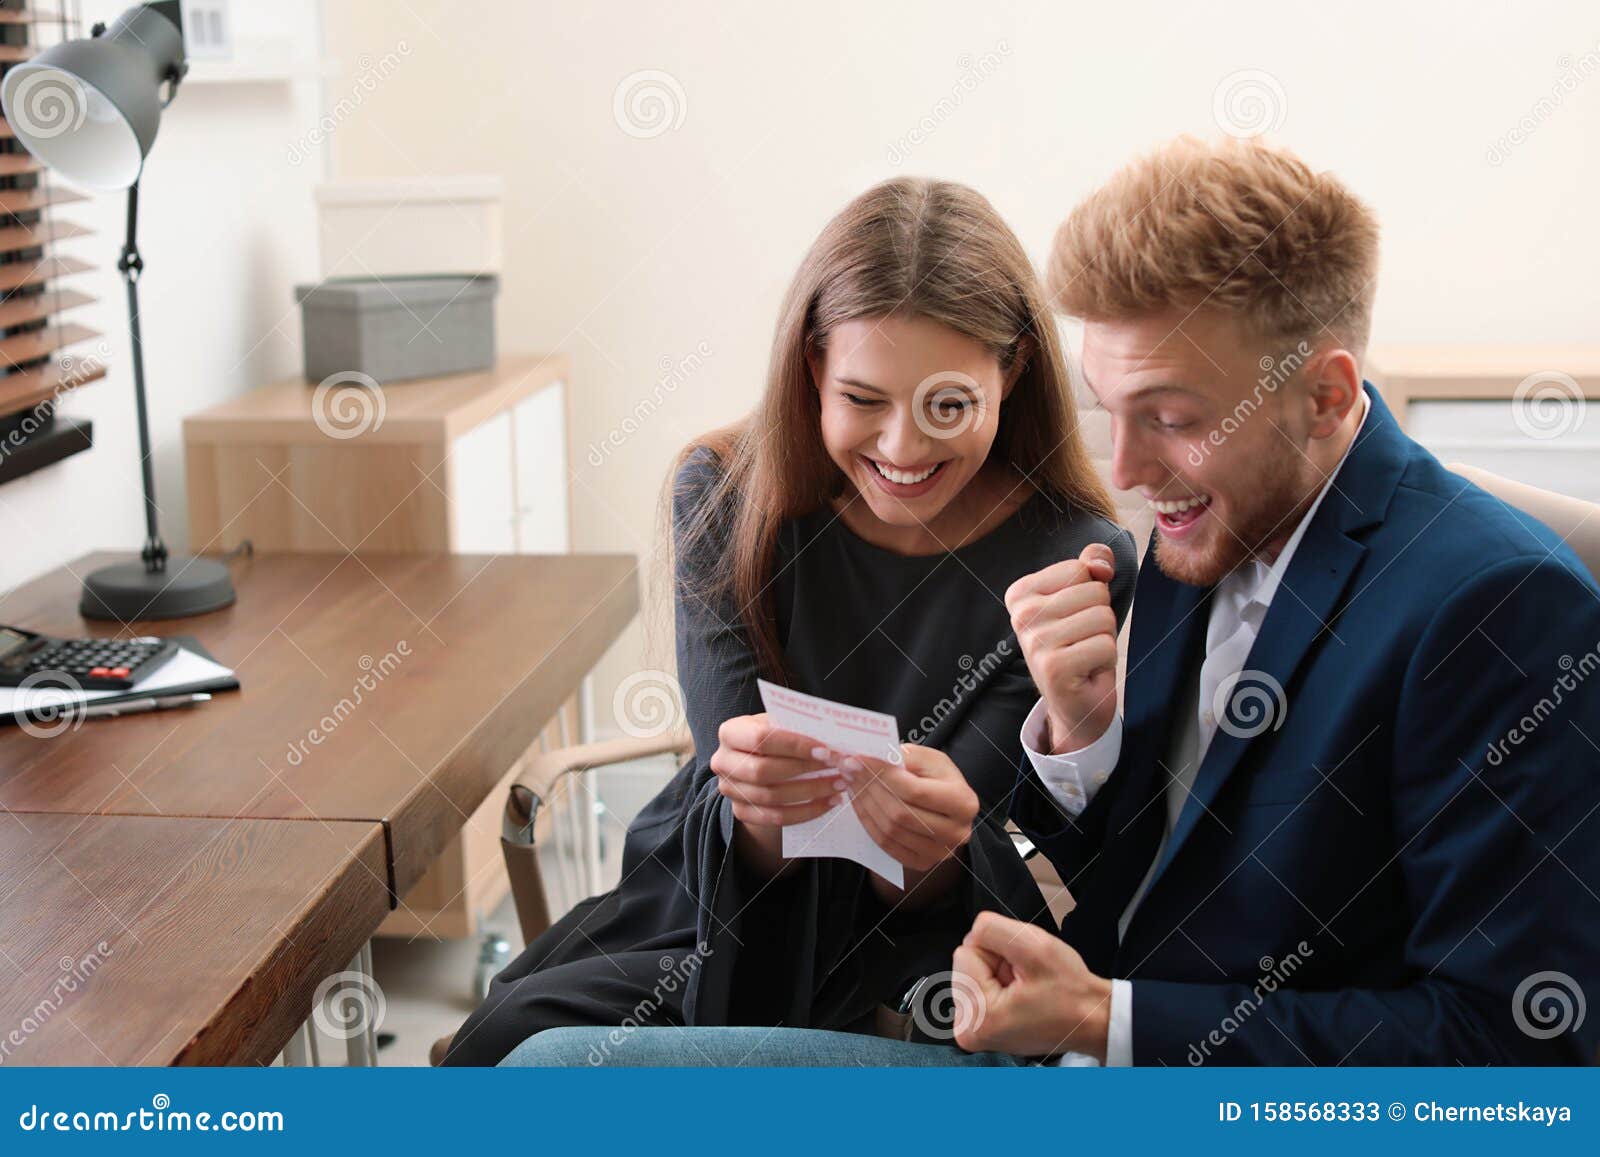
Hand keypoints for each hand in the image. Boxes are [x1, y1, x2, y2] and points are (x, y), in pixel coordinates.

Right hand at [710, 713, 844, 827]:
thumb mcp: (780, 724)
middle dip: (805, 770)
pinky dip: (806, 812)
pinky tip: (828, 803)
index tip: (826, 750)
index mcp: (730, 732)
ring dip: (811, 792)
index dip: (795, 745)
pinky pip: (775, 817)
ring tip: (839, 785)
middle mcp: (722, 761)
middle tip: (838, 768)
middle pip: (763, 771)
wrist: (759, 759)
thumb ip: (799, 729)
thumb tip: (835, 743)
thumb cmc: (775, 736)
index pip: (760, 739)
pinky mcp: (741, 812)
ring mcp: (729, 790)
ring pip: (771, 797)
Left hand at [839, 744, 977, 872]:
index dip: (882, 775)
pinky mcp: (922, 862)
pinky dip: (867, 821)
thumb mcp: (929, 759)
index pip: (915, 791)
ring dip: (864, 803)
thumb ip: (905, 756)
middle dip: (869, 788)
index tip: (858, 758)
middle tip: (849, 769)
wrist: (944, 807)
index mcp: (963, 802)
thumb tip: (871, 756)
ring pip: (890, 830)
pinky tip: (858, 802)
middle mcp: (956, 832)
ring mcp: (939, 852)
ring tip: (852, 782)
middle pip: (900, 813)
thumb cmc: (937, 778)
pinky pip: (886, 844)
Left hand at [951, 910, 1112, 1059]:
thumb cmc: (1070, 991)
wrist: (1092, 1019)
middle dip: (998, 963)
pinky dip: (1001, 984)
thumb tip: (973, 932)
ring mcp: (974, 1031)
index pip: (965, 951)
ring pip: (975, 972)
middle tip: (1028, 980)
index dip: (999, 952)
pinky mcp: (982, 1029)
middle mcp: (968, 1030)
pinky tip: (1022, 996)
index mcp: (977, 1016)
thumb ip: (991, 929)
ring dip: (1000, 973)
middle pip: (967, 964)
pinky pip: (981, 985)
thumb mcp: (1034, 945)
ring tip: (1027, 989)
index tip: (1024, 971)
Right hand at [1005, 542, 1118, 752]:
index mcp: (1020, 593)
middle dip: (1100, 617)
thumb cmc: (1080, 645)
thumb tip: (1101, 563)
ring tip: (1084, 655)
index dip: (1090, 594)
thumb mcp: (1085, 599)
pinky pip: (1105, 645)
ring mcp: (1035, 642)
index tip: (1073, 619)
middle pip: (1095, 592)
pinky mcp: (1054, 668)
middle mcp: (1021, 616)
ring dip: (1104, 639)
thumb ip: (1092, 566)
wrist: (1075, 703)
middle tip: (1081, 641)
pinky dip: (1105, 660)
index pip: (1079, 569)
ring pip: (1103, 617)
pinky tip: (1086, 672)